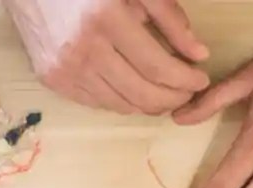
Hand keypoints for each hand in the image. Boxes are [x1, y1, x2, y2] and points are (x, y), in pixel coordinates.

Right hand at [3, 0, 209, 114]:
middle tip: (187, 92)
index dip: (185, 80)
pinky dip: (122, 101)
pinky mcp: (52, 80)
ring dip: (149, 104)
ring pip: (121, 105)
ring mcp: (65, 70)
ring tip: (165, 93)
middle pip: (142, 94)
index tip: (200, 80)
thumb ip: (169, 18)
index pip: (157, 67)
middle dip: (172, 98)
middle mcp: (84, 50)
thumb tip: (198, 53)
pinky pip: (98, 103)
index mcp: (106, 19)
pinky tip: (133, 89)